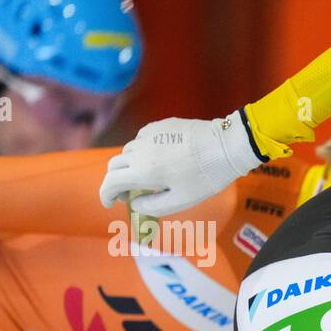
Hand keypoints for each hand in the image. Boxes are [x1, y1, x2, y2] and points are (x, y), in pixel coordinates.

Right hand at [99, 111, 264, 215]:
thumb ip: (152, 206)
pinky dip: (142, 151)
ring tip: (147, 178)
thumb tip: (134, 204)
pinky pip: (142, 139)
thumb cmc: (206, 177)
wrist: (225, 146)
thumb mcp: (180, 200)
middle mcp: (140, 150)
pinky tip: (159, 159)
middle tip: (129, 194)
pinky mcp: (160, 125)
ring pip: (128, 151)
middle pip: (114, 165)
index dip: (105, 194)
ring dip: (130, 166)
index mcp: (143, 171)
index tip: (109, 203)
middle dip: (116, 182)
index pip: (110, 182)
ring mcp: (149, 134)